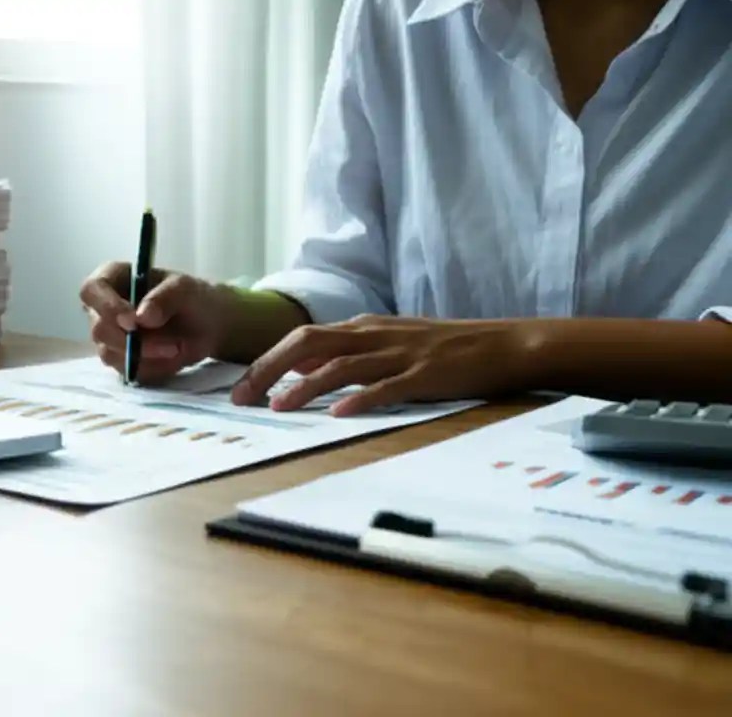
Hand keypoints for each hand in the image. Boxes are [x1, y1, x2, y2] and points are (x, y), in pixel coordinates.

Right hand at [79, 262, 228, 383]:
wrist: (207, 326)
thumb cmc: (191, 298)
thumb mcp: (185, 289)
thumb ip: (164, 297)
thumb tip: (142, 316)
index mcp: (113, 278)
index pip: (92, 290)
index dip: (107, 307)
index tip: (132, 321)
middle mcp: (103, 308)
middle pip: (99, 329)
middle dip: (133, 341)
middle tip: (170, 344)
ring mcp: (109, 336)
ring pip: (110, 353)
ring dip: (146, 355)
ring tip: (176, 348)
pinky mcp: (119, 359)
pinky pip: (125, 370)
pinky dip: (150, 368)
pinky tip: (169, 358)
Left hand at [229, 315, 537, 415]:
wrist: (502, 344)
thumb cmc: (442, 348)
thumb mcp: (387, 343)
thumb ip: (346, 353)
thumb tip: (301, 367)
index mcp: (362, 328)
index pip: (302, 339)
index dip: (267, 362)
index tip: (240, 389)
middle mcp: (374, 335)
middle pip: (309, 343)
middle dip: (270, 369)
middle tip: (244, 398)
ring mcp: (399, 354)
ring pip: (342, 365)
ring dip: (306, 386)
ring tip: (279, 407)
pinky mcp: (425, 374)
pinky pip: (387, 387)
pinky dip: (361, 399)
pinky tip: (339, 413)